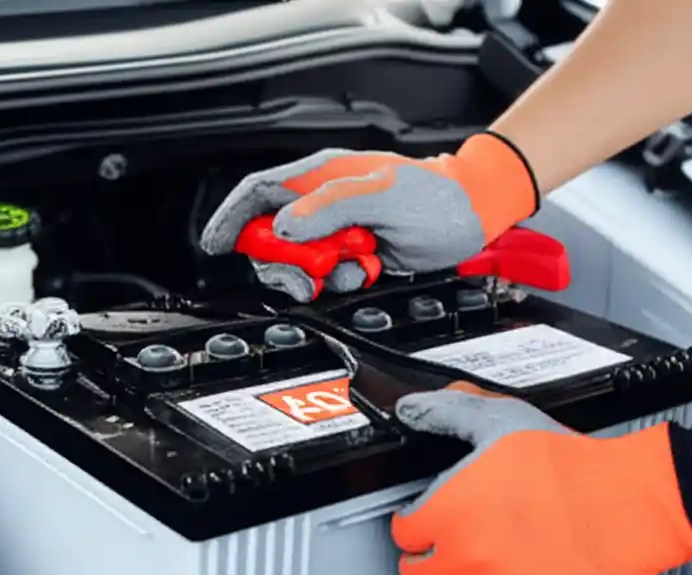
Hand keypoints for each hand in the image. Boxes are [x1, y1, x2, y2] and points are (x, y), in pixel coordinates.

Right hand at [198, 133, 538, 301]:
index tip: (215, 244)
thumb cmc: (436, 196)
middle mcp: (323, 204)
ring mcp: (338, 229)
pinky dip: (341, 281)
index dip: (230, 217)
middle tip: (305, 275)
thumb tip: (284, 226)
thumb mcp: (381, 197)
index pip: (258, 192)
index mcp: (321, 177)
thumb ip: (329, 209)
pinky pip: (328, 276)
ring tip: (349, 266)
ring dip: (317, 273)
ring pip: (298, 261)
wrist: (476, 212)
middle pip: (271, 236)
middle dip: (281, 260)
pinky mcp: (354, 254)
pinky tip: (366, 269)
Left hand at [390, 384, 691, 574]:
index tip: (425, 519)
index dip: (414, 522)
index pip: (404, 533)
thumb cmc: (571, 466)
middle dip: (427, 558)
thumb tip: (414, 409)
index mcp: (447, 512)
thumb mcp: (501, 421)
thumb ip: (448, 412)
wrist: (630, 504)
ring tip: (477, 565)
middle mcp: (463, 558)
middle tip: (443, 546)